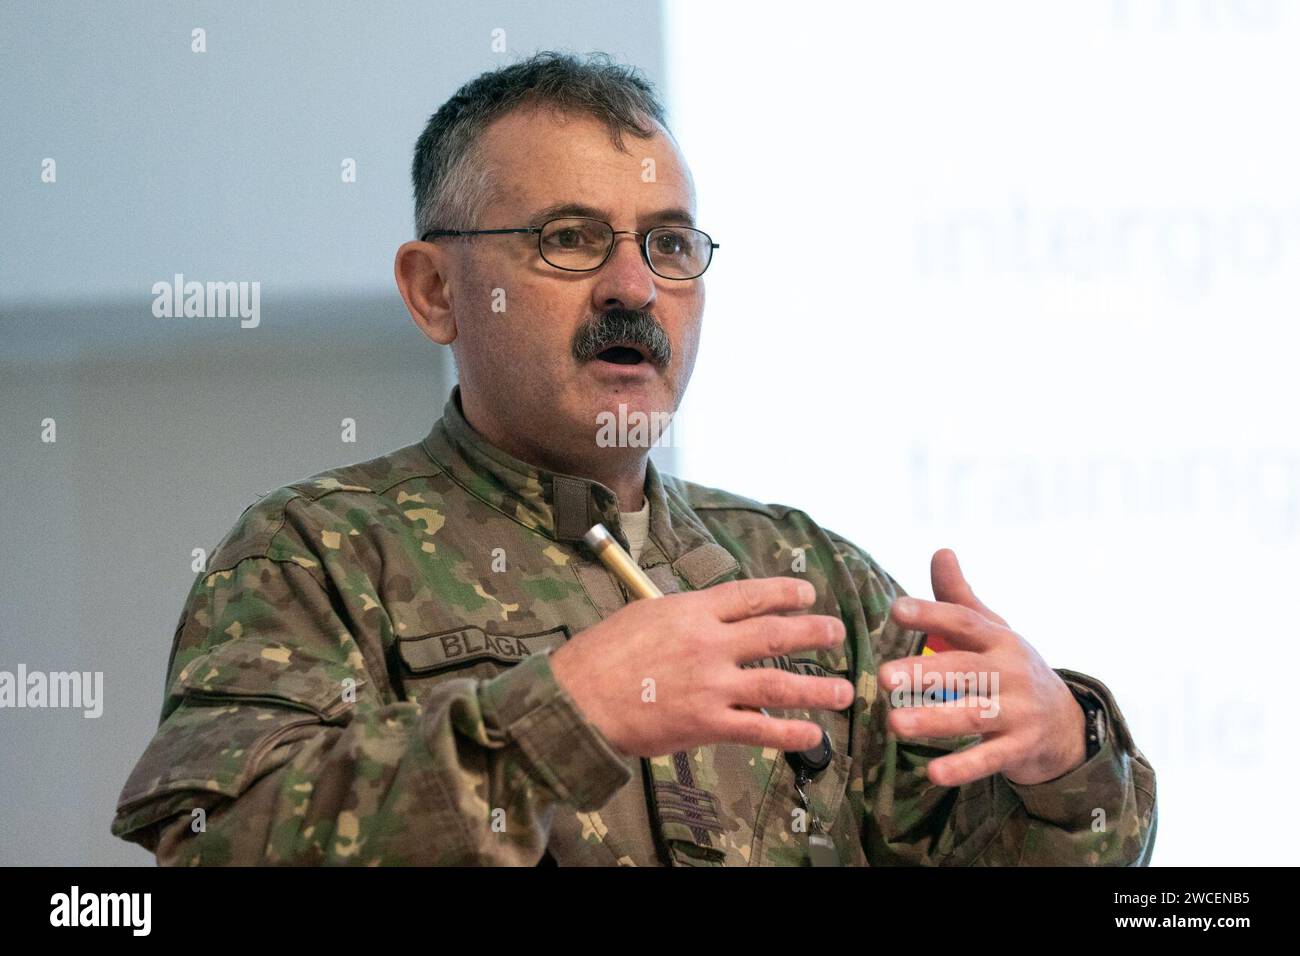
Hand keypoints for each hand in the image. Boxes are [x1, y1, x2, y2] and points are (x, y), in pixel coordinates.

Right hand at [549, 577, 853, 757]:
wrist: (576, 700)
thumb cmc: (600, 656)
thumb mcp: (642, 615)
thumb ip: (682, 615)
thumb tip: (708, 615)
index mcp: (691, 610)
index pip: (750, 596)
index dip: (785, 594)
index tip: (808, 595)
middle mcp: (709, 643)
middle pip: (774, 633)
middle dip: (813, 632)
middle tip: (837, 632)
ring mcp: (711, 684)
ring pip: (778, 682)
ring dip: (816, 686)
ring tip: (843, 690)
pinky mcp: (707, 722)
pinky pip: (758, 727)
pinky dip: (789, 733)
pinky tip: (812, 735)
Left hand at [878, 549, 1085, 786]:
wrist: (1066, 724)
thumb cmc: (1011, 670)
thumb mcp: (992, 632)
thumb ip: (959, 598)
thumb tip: (940, 550)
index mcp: (999, 640)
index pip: (964, 622)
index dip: (932, 614)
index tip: (896, 609)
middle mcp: (1011, 672)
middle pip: (965, 671)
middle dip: (925, 673)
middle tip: (885, 677)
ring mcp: (1018, 712)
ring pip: (973, 715)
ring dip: (934, 720)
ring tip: (894, 723)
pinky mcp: (1020, 748)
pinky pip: (990, 759)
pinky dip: (963, 766)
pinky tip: (932, 773)